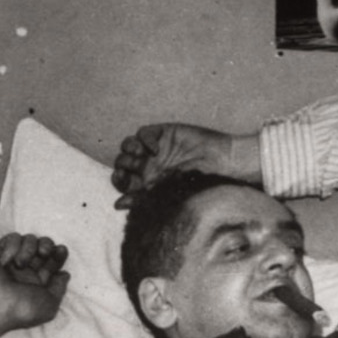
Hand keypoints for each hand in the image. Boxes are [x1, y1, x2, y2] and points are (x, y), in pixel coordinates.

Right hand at [0, 231, 69, 331]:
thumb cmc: (21, 309)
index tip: (61, 250)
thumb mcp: (49, 305)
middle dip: (47, 245)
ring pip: (29, 239)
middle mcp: (26, 271)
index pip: (53, 262)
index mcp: (38, 283)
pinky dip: (13, 246)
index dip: (59, 254)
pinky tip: (6, 261)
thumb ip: (60, 288)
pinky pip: (13, 238)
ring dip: (29, 249)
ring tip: (20, 264)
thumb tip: (65, 274)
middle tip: (43, 253)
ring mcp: (12, 261)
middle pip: (43, 247)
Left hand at [114, 122, 261, 204]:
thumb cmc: (199, 182)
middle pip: (121, 162)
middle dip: (124, 165)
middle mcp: (148, 165)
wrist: (221, 162)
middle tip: (136, 169)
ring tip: (141, 155)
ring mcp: (154, 148)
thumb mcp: (169, 193)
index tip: (125, 181)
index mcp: (147, 182)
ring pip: (128, 145)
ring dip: (129, 150)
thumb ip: (142, 199)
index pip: (122, 180)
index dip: (119, 180)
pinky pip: (143, 132)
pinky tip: (155, 148)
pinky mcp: (163, 133)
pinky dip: (144, 139)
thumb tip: (116, 205)